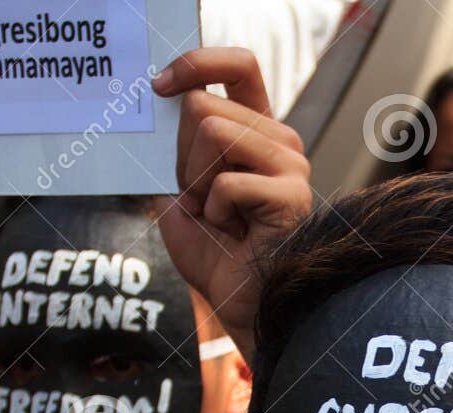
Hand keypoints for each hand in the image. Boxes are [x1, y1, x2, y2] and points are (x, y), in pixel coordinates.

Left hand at [152, 48, 312, 363]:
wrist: (243, 309)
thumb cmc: (217, 257)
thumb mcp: (180, 193)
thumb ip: (176, 150)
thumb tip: (163, 106)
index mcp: (256, 132)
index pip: (239, 65)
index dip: (198, 62)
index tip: (161, 86)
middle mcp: (280, 139)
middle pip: (202, 104)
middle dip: (181, 156)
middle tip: (200, 200)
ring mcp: (291, 164)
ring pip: (213, 131)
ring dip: (197, 182)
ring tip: (219, 217)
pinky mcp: (291, 193)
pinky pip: (225, 181)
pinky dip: (214, 213)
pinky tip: (235, 235)